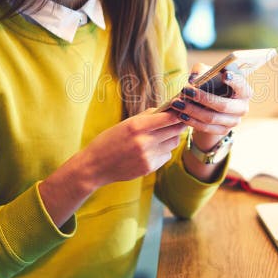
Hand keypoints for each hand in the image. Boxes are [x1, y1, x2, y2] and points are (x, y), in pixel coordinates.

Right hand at [39, 110, 185, 225]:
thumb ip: (147, 117)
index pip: (169, 117)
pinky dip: (163, 151)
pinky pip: (166, 155)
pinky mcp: (149, 168)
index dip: (179, 114)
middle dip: (178, 125)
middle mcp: (144, 141)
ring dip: (171, 138)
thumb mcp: (126, 123)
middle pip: (176, 130)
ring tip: (159, 136)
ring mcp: (148, 156)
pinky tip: (151, 150)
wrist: (95, 166)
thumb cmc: (109, 140)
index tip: (182, 111)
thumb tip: (169, 109)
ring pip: (173, 143)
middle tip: (177, 122)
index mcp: (137, 126)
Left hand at [172, 63, 252, 168]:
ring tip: (177, 103)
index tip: (224, 74)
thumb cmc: (212, 83)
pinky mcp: (224, 130)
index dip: (234, 81)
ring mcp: (234, 121)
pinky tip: (181, 115)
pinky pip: (207, 128)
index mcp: (244, 91)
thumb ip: (202, 71)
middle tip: (185, 90)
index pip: (241, 86)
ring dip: (192, 111)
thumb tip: (193, 79)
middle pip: (223, 105)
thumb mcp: (209, 73)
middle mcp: (242, 108)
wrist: (213, 103)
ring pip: (211, 118)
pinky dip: (192, 121)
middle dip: (202, 98)